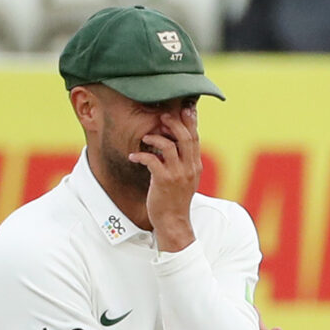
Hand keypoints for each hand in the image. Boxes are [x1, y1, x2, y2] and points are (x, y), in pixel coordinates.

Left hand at [127, 104, 201, 253]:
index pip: (195, 137)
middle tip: (161, 116)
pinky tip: (133, 157)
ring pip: (170, 146)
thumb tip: (174, 144)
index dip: (189, 121)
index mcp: (195, 165)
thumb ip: (183, 162)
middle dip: (173, 123)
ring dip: (155, 137)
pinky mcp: (164, 181)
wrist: (173, 221)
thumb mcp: (185, 178)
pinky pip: (152, 161)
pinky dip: (141, 155)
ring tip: (145, 137)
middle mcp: (190, 168)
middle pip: (185, 137)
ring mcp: (178, 174)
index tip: (183, 108)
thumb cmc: (175, 199)